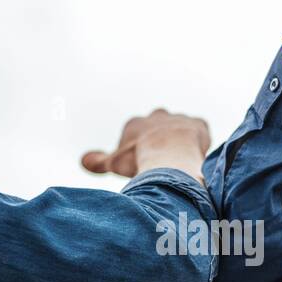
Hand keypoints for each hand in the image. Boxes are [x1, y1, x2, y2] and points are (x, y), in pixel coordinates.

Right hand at [81, 109, 210, 182]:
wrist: (169, 157)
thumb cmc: (139, 160)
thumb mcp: (113, 163)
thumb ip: (97, 162)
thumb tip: (83, 160)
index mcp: (135, 124)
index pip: (134, 133)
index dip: (138, 149)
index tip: (142, 165)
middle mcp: (156, 116)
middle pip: (156, 127)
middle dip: (159, 141)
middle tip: (162, 162)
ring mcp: (177, 119)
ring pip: (178, 129)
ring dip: (179, 142)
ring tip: (180, 163)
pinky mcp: (197, 124)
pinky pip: (199, 130)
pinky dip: (198, 141)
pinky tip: (196, 156)